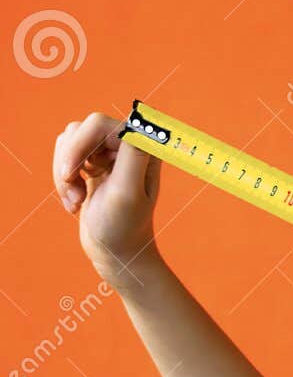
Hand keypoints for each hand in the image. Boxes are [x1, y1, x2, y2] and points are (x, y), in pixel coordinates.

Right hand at [54, 110, 165, 288]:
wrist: (117, 253)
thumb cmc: (124, 228)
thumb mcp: (127, 193)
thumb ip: (132, 156)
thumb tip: (136, 124)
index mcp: (144, 148)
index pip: (99, 123)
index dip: (80, 145)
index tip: (72, 174)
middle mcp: (130, 145)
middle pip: (80, 130)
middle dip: (69, 162)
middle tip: (74, 193)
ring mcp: (111, 153)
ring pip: (69, 141)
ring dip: (64, 173)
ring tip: (75, 201)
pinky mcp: (94, 163)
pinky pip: (66, 155)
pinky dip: (63, 179)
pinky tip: (75, 201)